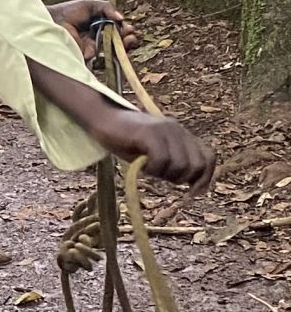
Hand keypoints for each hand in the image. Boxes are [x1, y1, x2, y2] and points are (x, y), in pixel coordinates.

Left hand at [48, 0, 122, 49]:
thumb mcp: (90, 5)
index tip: (128, 28)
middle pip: (119, 42)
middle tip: (129, 35)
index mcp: (101, 25)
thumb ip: (106, 8)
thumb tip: (121, 18)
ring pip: (113, 52)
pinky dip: (107, 53)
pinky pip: (101, 58)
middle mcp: (99, 38)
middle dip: (128, 39)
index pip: (118, 30)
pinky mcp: (86, 56)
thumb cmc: (68, 11)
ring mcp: (93, 48)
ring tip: (128, 40)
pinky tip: (108, 45)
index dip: (125, 30)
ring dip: (123, 47)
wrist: (51, 20)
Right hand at [102, 109, 217, 191]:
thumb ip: (173, 163)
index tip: (193, 193)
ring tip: (147, 168)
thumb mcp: (154, 153)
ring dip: (163, 174)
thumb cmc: (126, 140)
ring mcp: (164, 130)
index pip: (208, 158)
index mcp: (182, 134)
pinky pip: (161, 159)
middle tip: (160, 176)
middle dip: (180, 178)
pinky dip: (152, 169)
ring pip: (180, 165)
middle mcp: (178, 130)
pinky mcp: (149, 132)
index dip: (205, 178)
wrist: (102, 119)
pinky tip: (140, 166)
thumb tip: (190, 184)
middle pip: (197, 164)